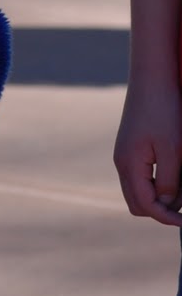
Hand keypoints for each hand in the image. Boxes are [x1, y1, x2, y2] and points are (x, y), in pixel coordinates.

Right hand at [114, 84, 181, 226]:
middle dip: (160, 211)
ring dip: (159, 197)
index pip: (145, 205)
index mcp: (129, 165)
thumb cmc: (164, 111)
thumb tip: (165, 205)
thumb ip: (168, 181)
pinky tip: (175, 173)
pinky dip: (156, 183)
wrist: (152, 78)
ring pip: (139, 191)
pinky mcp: (130, 148)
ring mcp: (124, 155)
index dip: (166, 218)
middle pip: (137, 204)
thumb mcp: (173, 149)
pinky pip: (141, 177)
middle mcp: (121, 163)